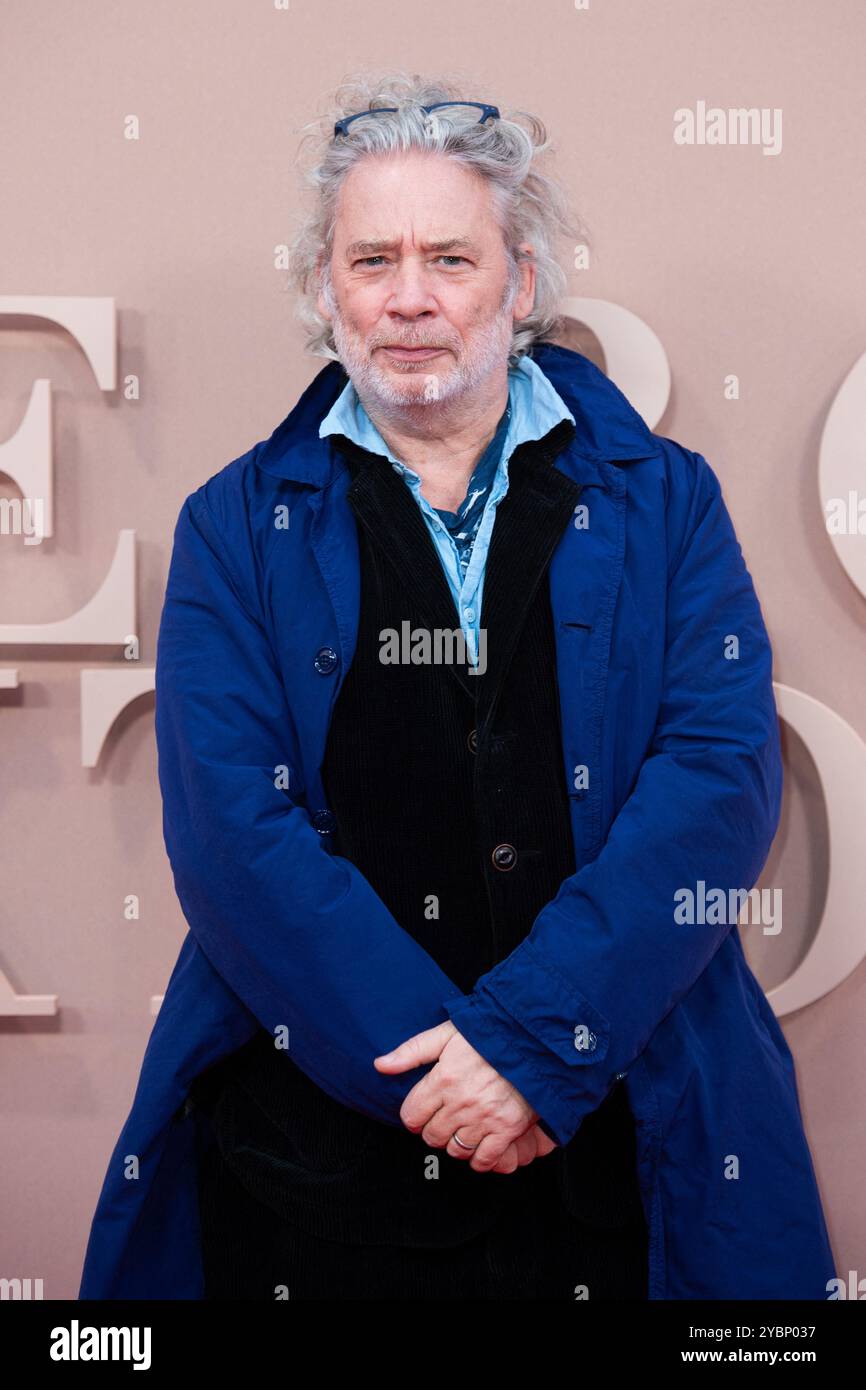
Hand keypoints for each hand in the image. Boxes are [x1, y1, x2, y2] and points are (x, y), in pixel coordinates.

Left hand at [374, 1021, 557, 1171]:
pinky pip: (483, 1160)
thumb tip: (379, 1065)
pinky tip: (479, 1145)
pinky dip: (478, 1159)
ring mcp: (485, 1118)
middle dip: (432, 1130)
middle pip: (431, 1136)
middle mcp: (461, 1102)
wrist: (534, 1041)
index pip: (411, 1115)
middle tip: (443, 1118)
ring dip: (455, 1142)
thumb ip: (412, 1051)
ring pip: (455, 1150)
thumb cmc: (490, 1034)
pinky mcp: (507, 1130)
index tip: (422, 1110)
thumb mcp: (447, 1033)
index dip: (413, 1115)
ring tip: (462, 1128)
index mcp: (443, 1078)